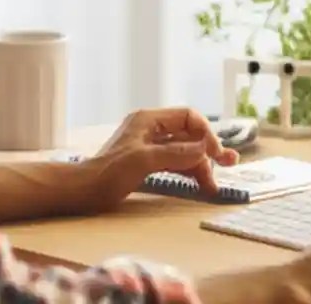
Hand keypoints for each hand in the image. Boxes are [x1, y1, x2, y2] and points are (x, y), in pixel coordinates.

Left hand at [80, 108, 238, 211]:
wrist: (80, 192)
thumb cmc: (107, 174)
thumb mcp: (144, 160)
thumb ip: (176, 153)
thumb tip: (205, 149)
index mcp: (149, 120)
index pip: (188, 117)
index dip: (206, 133)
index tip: (216, 153)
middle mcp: (152, 129)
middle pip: (190, 135)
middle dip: (209, 150)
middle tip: (230, 164)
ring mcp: (150, 147)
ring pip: (185, 151)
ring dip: (201, 165)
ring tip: (214, 184)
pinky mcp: (148, 163)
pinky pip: (176, 163)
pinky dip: (189, 172)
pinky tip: (200, 183)